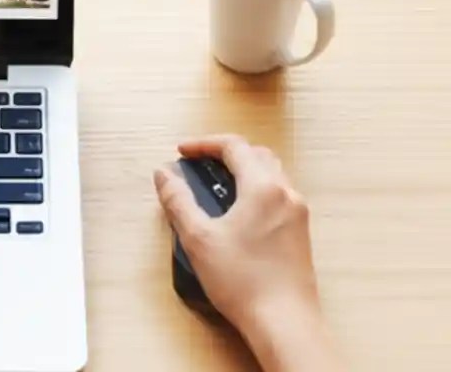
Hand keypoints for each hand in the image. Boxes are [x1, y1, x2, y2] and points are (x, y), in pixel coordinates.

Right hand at [154, 135, 343, 371]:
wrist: (284, 321)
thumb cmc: (241, 279)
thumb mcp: (198, 238)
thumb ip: (178, 201)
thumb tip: (163, 175)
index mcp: (263, 187)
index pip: (234, 147)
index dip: (204, 144)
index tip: (182, 152)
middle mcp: (286, 193)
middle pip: (257, 155)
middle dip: (226, 153)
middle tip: (199, 164)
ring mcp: (298, 214)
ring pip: (271, 175)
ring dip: (243, 171)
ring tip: (217, 187)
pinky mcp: (300, 233)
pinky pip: (278, 196)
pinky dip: (256, 190)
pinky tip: (238, 213)